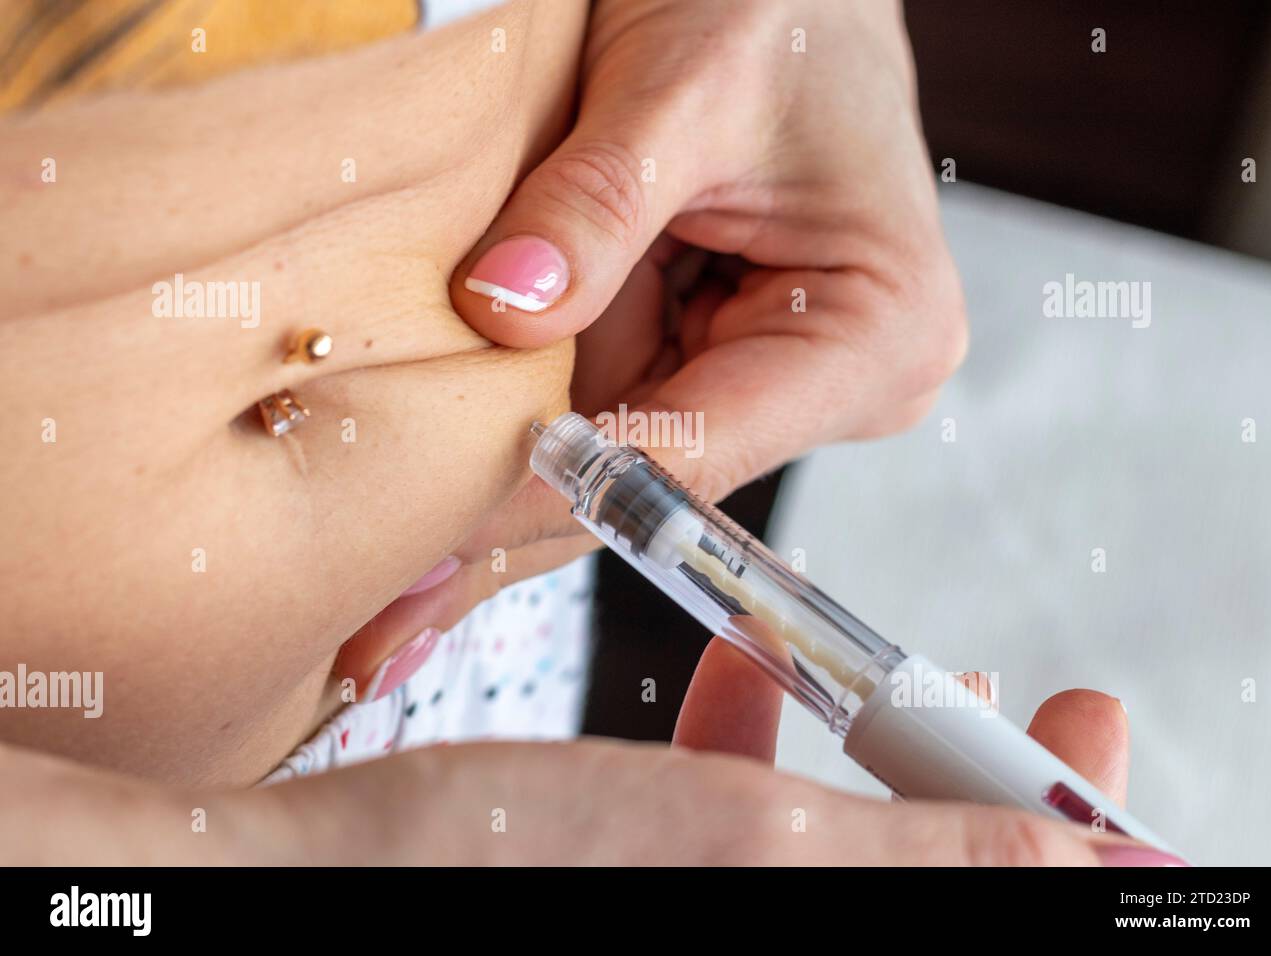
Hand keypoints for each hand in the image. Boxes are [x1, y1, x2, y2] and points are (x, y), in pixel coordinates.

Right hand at [2, 638, 1181, 865]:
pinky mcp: (640, 875)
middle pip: (915, 857)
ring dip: (870, 743)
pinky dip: (755, 742)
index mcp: (806, 927)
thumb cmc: (495, 870)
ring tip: (905, 683)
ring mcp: (696, 895)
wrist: (312, 869)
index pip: (980, 889)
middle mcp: (755, 910)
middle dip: (974, 773)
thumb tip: (1081, 861)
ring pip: (825, 830)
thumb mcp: (748, 856)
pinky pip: (732, 816)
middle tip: (1024, 695)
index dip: (1058, 820)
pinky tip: (741, 671)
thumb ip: (921, 864)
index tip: (1090, 722)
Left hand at [434, 0, 967, 604]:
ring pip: (606, 460)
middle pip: (647, 483)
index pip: (696, 453)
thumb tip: (502, 311)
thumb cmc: (781, 1)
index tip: (435, 537)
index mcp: (873, 335)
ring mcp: (752, 372)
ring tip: (386, 588)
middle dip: (511, 531)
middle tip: (385, 616)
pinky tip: (425, 503)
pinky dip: (507, 440)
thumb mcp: (684, 87)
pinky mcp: (694, 352)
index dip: (558, 494)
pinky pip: (591, 409)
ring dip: (495, 501)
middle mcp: (822, 379)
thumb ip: (596, 204)